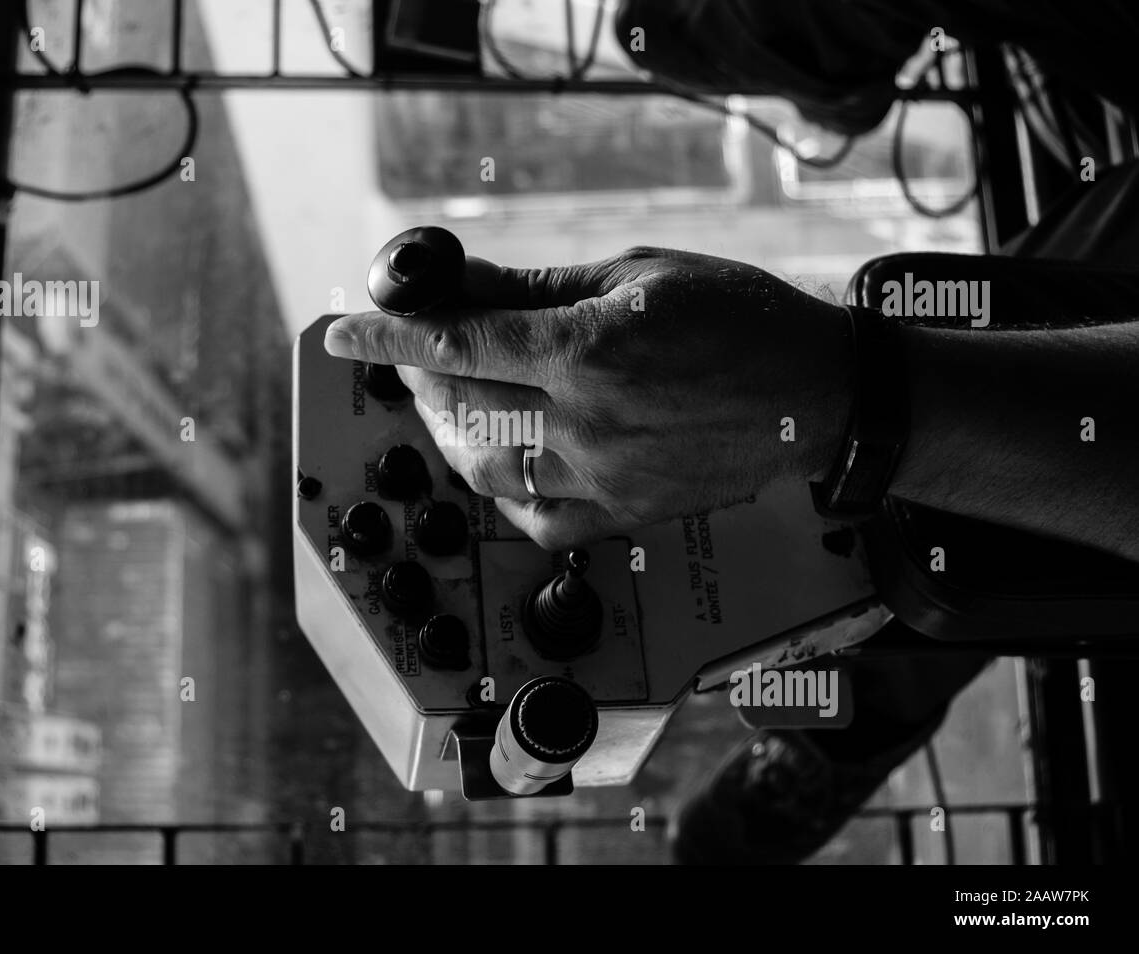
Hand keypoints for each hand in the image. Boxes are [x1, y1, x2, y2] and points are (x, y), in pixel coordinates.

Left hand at [324, 246, 852, 549]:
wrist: (819, 395)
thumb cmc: (743, 321)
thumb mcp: (638, 277)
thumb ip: (541, 290)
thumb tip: (466, 284)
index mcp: (590, 352)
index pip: (459, 342)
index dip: (391, 337)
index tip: (347, 334)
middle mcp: (588, 422)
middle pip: (462, 404)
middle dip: (419, 375)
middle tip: (410, 351)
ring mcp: (605, 478)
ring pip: (486, 466)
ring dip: (449, 431)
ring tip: (446, 400)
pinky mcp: (626, 514)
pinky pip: (537, 519)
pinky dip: (502, 488)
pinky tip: (500, 459)